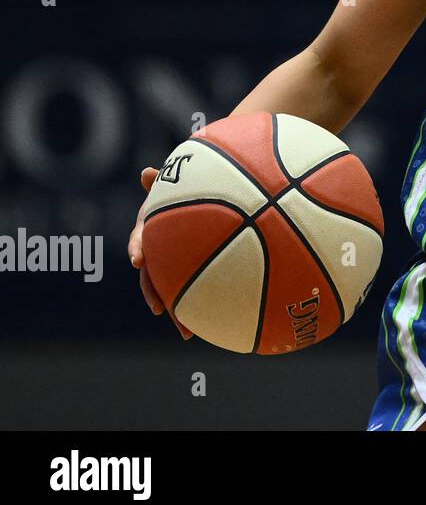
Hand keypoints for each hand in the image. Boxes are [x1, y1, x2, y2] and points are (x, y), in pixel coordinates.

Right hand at [128, 166, 191, 339]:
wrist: (189, 203)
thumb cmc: (180, 193)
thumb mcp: (171, 186)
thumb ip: (162, 182)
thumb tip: (147, 172)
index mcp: (150, 231)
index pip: (139, 240)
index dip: (137, 249)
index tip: (138, 259)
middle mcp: (156, 252)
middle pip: (152, 276)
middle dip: (155, 294)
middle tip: (160, 309)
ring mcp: (169, 265)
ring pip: (170, 290)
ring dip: (177, 311)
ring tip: (188, 332)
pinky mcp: (184, 273)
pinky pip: (190, 291)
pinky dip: (197, 307)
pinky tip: (210, 325)